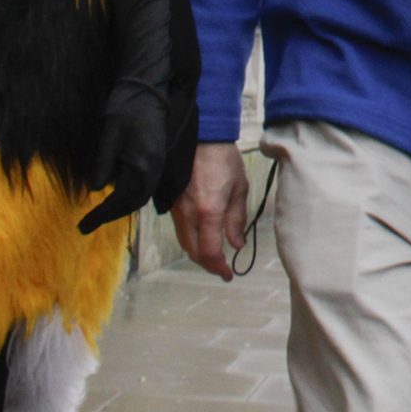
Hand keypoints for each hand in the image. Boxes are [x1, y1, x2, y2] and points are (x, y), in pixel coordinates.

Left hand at [78, 82, 168, 233]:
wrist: (152, 87)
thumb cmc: (128, 107)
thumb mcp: (110, 133)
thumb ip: (104, 162)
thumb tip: (95, 188)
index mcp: (142, 164)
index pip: (122, 199)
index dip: (102, 214)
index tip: (83, 226)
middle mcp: (154, 168)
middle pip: (134, 202)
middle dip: (112, 214)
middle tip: (88, 223)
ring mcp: (158, 163)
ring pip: (140, 195)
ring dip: (122, 206)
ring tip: (101, 212)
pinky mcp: (157, 157)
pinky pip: (144, 185)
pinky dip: (130, 195)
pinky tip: (117, 193)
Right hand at [171, 141, 250, 279]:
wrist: (200, 137)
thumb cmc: (223, 159)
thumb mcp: (239, 188)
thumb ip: (236, 219)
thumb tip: (236, 244)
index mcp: (208, 211)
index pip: (209, 252)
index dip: (218, 268)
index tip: (228, 274)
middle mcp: (188, 214)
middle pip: (194, 252)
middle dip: (208, 264)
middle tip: (222, 268)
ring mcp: (177, 209)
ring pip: (184, 242)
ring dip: (198, 254)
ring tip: (214, 256)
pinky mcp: (171, 203)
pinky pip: (179, 229)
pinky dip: (191, 240)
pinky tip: (202, 238)